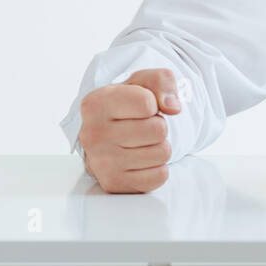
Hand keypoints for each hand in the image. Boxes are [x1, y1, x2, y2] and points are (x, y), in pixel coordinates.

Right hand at [77, 68, 181, 192]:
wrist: (113, 131)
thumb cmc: (130, 103)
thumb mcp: (144, 80)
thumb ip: (162, 81)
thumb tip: (173, 107)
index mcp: (95, 104)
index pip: (147, 103)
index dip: (154, 103)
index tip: (142, 105)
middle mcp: (92, 134)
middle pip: (158, 130)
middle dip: (159, 125)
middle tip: (143, 125)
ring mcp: (100, 163)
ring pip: (162, 153)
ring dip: (159, 146)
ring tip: (142, 141)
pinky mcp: (113, 184)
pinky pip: (159, 176)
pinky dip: (157, 167)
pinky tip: (141, 159)